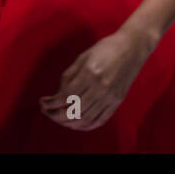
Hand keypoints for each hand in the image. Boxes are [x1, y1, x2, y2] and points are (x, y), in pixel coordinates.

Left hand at [39, 27, 154, 130]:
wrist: (132, 48)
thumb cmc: (106, 48)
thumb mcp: (83, 56)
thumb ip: (69, 76)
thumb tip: (57, 94)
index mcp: (90, 73)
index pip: (65, 96)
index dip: (51, 103)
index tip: (42, 103)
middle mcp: (100, 88)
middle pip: (74, 111)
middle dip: (56, 115)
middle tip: (47, 112)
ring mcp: (110, 97)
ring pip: (85, 119)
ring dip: (68, 122)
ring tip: (58, 118)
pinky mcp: (117, 102)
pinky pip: (100, 120)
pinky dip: (86, 125)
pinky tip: (75, 123)